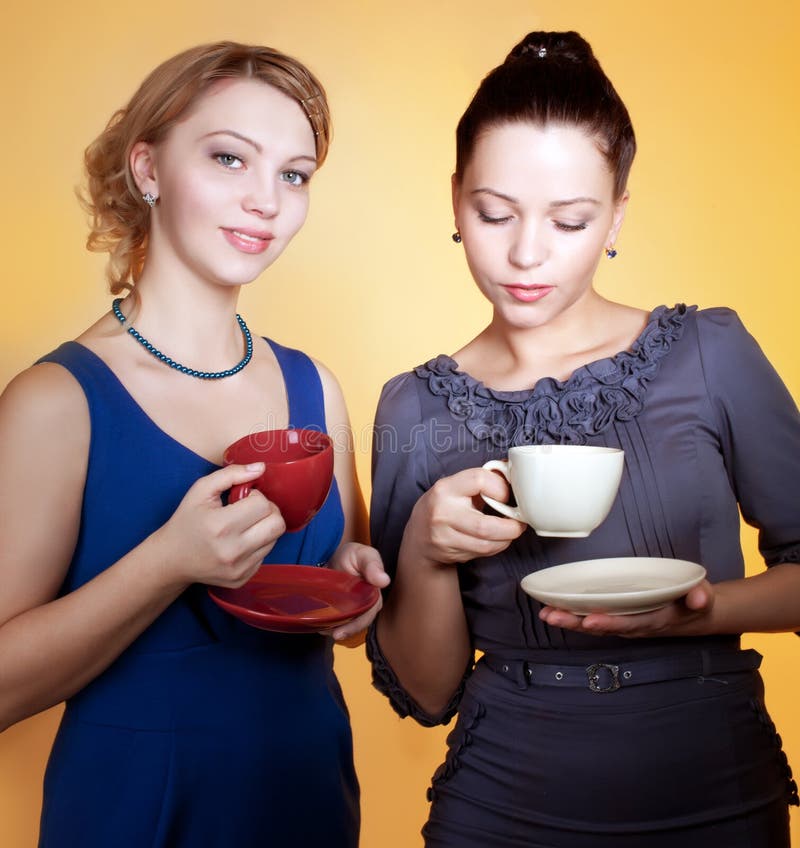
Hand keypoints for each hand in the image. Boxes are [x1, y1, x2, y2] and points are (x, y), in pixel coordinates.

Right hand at [156, 463, 285, 588]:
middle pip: (277, 524)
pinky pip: (265, 556)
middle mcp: (232, 550)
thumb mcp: (201, 490)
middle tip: (251, 509)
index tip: (243, 498)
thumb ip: (231, 474)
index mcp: (221, 525)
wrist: (171, 559)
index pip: (263, 505)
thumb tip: (261, 468)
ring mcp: (239, 568)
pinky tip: (239, 541)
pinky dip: (258, 545)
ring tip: (244, 525)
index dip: (256, 496)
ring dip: (264, 527)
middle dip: (268, 511)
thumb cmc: (187, 521)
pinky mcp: (242, 579)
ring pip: (275, 539)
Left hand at [325, 542, 389, 641]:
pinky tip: (317, 623)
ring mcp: (349, 609)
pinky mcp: (336, 610)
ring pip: (343, 625)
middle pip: (355, 624)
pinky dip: (325, 624)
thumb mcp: (364, 555)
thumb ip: (373, 565)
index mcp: (373, 596)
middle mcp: (363, 606)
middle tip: (331, 634)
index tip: (341, 632)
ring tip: (320, 628)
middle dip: (344, 631)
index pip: (367, 615)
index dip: (356, 625)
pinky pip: (332, 621)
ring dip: (333, 629)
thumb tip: (384, 581)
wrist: (334, 554)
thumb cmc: (353, 555)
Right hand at [404, 468, 525, 565]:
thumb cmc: (444, 506)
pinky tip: (497, 541)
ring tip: (511, 532)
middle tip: (520, 523)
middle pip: (485, 525)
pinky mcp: (448, 552)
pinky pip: (481, 552)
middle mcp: (442, 512)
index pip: (480, 480)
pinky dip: (495, 547)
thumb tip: (512, 471)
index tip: (506, 495)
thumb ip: (482, 479)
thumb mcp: (456, 487)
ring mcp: (443, 536)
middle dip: (511, 527)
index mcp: (445, 488)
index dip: (500, 488)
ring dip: (506, 539)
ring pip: (485, 544)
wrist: (419, 537)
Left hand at [538, 580, 715, 637]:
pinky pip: (594, 619)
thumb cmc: (695, 602)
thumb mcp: (704, 598)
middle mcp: (637, 625)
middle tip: (551, 617)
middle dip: (577, 623)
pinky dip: (574, 616)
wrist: (697, 614)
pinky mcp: (619, 618)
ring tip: (545, 615)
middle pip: (604, 627)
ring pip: (594, 625)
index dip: (610, 623)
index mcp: (656, 620)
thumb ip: (701, 596)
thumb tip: (700, 597)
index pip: (630, 623)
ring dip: (569, 621)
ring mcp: (626, 623)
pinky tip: (554, 611)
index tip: (589, 620)